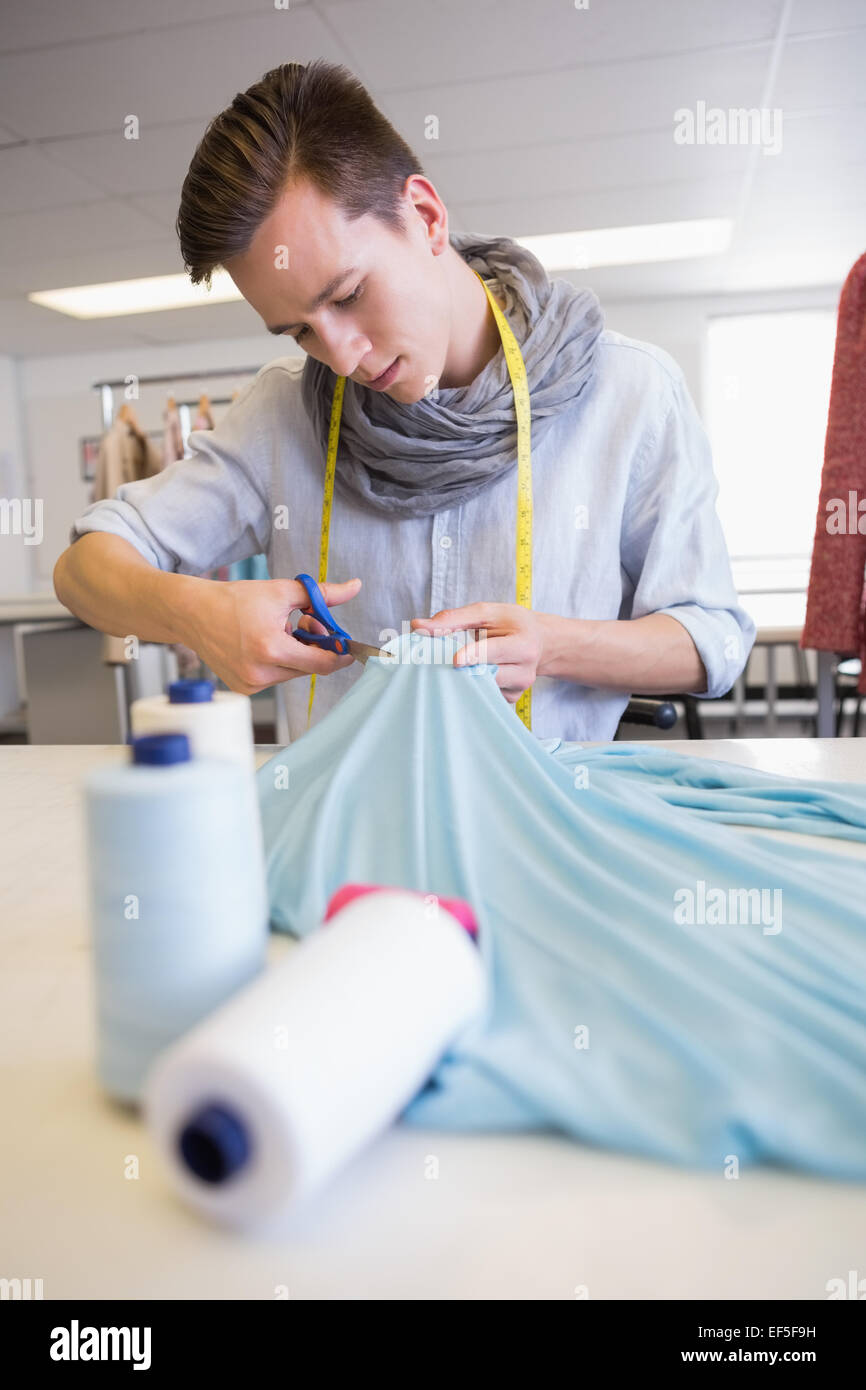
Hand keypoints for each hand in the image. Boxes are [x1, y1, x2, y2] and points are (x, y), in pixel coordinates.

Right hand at [186, 576, 361, 694]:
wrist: (193, 613)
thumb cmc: (235, 599)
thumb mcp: (281, 592)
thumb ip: (321, 594)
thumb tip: (355, 587)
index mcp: (271, 649)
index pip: (321, 663)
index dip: (340, 655)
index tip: (348, 646)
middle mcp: (260, 673)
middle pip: (308, 667)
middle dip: (315, 646)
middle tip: (305, 622)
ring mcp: (250, 684)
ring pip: (292, 673)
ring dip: (296, 654)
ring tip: (279, 630)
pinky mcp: (243, 689)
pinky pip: (275, 678)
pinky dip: (278, 662)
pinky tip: (263, 644)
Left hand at [410, 602, 545, 704]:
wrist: (539, 641)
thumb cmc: (511, 623)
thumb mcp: (486, 612)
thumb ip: (453, 619)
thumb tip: (418, 626)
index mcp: (524, 644)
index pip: (495, 651)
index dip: (475, 654)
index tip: (456, 659)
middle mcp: (525, 671)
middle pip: (486, 674)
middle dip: (462, 667)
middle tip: (440, 659)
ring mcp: (519, 689)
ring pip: (481, 688)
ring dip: (463, 677)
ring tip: (456, 664)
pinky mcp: (511, 699)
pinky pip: (484, 695)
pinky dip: (472, 684)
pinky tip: (470, 673)